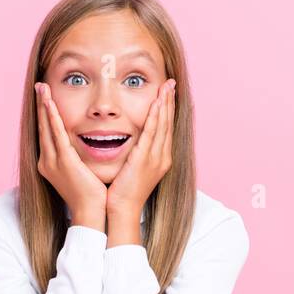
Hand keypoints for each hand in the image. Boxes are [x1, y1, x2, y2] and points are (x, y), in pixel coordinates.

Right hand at [35, 82, 106, 228]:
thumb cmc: (90, 196)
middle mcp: (47, 161)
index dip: (44, 114)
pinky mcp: (63, 162)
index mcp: (50, 164)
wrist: (91, 213)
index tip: (45, 97)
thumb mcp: (80, 172)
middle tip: (40, 85)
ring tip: (42, 88)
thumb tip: (82, 147)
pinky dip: (52, 118)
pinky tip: (50, 104)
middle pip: (42, 127)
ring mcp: (53, 162)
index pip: (46, 133)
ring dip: (44, 106)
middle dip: (41, 105)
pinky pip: (56, 135)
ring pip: (47, 127)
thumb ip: (77, 158)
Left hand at [106, 78, 174, 220]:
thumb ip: (136, 154)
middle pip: (168, 123)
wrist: (123, 210)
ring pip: (162, 125)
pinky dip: (155, 117)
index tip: (167, 93)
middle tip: (170, 83)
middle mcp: (163, 157)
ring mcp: (156, 159)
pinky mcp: (145, 160)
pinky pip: (151, 134)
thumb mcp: (134, 169)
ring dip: (164, 104)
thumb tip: (133, 143)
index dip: (167, 109)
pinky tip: (156, 104)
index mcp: (161, 159)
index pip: (166, 128)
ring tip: (166, 86)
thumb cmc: (124, 193)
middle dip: (169, 102)